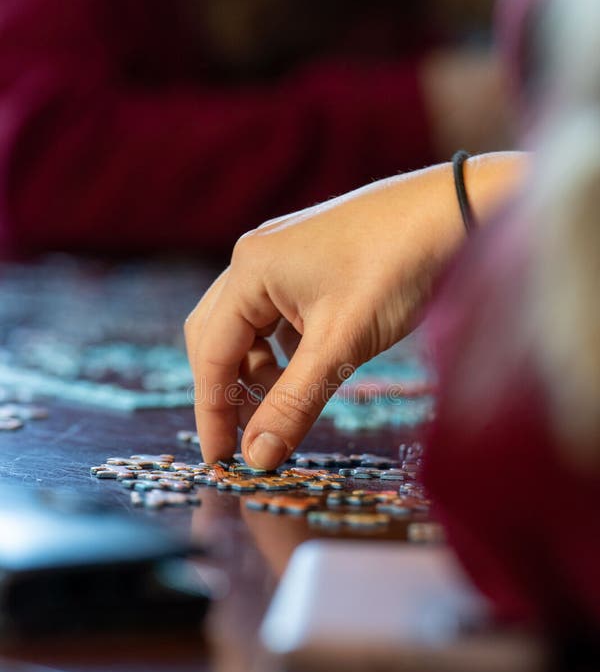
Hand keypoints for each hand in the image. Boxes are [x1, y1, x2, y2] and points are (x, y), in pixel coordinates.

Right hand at [185, 154, 524, 467]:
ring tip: (282, 409)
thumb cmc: (398, 269)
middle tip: (247, 440)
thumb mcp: (341, 345)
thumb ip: (293, 404)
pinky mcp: (309, 260)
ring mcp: (282, 255)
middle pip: (217, 337)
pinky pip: (276, 314)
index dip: (213, 413)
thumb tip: (257, 458)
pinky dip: (281, 350)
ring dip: (257, 371)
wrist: (457, 210)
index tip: (220, 461)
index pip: (211, 355)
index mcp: (249, 271)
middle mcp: (255, 258)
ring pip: (248, 326)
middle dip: (228, 391)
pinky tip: (306, 370)